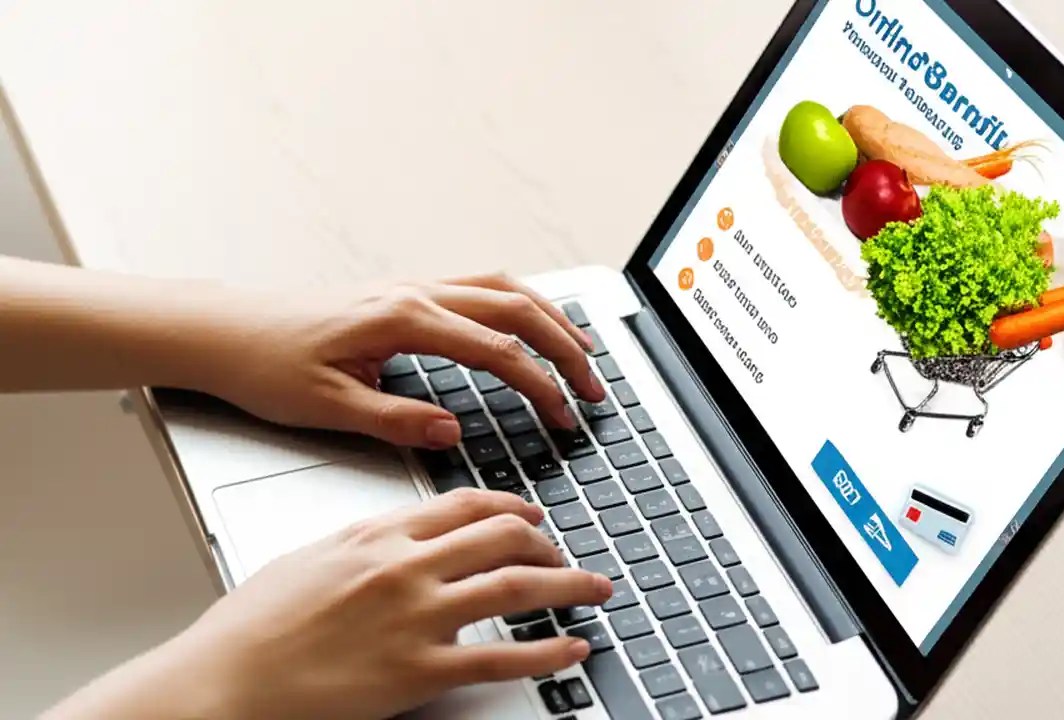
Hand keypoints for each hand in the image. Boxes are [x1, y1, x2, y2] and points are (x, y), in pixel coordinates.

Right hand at [42, 490, 612, 719]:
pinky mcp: (418, 671)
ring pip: (515, 586)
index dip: (511, 504)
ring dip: (567, 585)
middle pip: (502, 534)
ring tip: (594, 589)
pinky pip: (502, 657)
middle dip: (547, 540)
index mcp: (376, 535)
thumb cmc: (250, 629)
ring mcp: (416, 618)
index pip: (465, 503)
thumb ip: (363, 545)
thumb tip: (397, 538)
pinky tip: (571, 648)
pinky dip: (547, 651)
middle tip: (563, 553)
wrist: (221, 683)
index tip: (530, 511)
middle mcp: (404, 567)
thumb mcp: (308, 561)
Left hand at [194, 272, 605, 447]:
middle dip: (566, 347)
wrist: (223, 330)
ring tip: (583, 352)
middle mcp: (414, 292)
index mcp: (401, 319)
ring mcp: (411, 286)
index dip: (540, 385)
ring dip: (550, 319)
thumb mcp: (326, 407)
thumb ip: (396, 419)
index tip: (565, 416)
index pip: (496, 350)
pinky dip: (519, 304)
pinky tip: (530, 324)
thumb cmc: (264, 365)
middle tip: (594, 387)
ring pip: (504, 288)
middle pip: (516, 308)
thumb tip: (452, 431)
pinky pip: (480, 286)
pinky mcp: (404, 293)